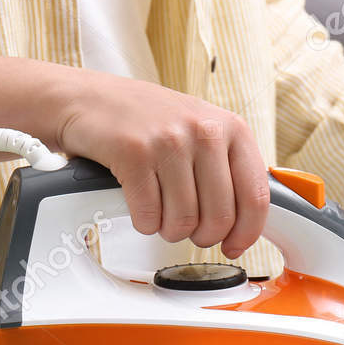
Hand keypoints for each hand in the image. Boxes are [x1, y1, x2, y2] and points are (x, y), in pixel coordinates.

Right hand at [0, 55, 269, 257]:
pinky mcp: (134, 153)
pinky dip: (142, 221)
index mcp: (230, 127)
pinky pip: (148, 215)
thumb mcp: (199, 130)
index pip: (256, 196)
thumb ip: (227, 167)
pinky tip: (138, 206)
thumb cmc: (144, 120)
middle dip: (200, 235)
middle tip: (185, 228)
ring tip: (158, 212)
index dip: (246, 233)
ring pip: (183, 221)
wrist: (87, 99)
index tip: (234, 245)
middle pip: (219, 217)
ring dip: (167, 229)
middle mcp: (204, 131)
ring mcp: (169, 140)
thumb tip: (249, 220)